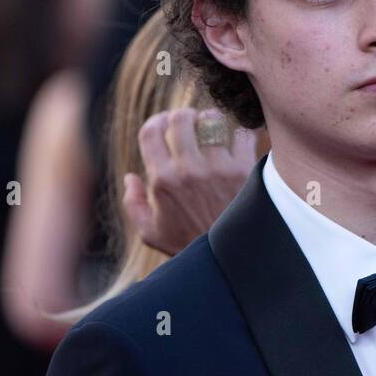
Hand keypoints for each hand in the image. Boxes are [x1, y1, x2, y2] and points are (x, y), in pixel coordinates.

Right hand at [122, 108, 256, 256]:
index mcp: (162, 180)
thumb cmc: (189, 245)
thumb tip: (130, 177)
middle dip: (185, 116)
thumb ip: (133, 204)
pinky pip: (243, 134)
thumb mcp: (151, 233)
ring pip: (213, 121)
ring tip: (215, 128)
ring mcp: (218, 168)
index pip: (151, 130)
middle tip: (192, 121)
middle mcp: (188, 170)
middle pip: (181, 118)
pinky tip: (238, 141)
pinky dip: (241, 133)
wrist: (230, 259)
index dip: (157, 121)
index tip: (165, 123)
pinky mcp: (244, 169)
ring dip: (213, 120)